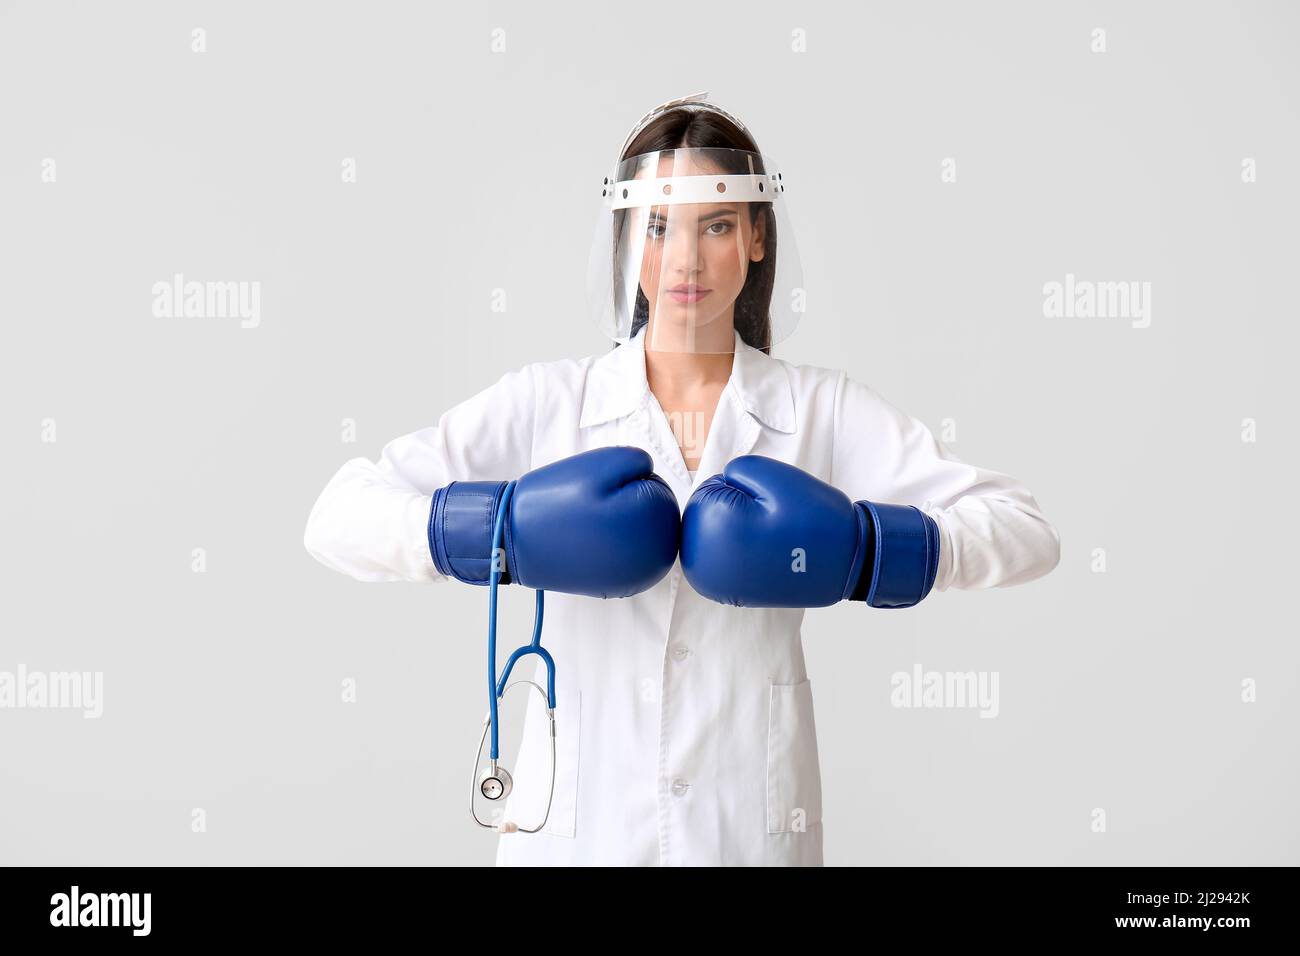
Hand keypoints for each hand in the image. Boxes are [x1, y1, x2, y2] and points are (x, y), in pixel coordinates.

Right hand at [429, 446, 680, 598]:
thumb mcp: (602, 463)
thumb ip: (640, 462)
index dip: (632, 481)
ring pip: (644, 540)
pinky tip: (589, 539)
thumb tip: (651, 475)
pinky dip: (614, 546)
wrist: (514, 540)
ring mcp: (636, 579)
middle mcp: (654, 560)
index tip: (602, 487)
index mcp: (655, 526)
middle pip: (658, 520)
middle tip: (593, 503)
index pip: (663, 493)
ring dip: (624, 527)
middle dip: (632, 505)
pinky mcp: (617, 588)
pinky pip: (629, 559)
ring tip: (589, 521)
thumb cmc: (557, 500)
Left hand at [681, 455, 938, 608]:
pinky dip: (739, 551)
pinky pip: (721, 559)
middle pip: (704, 515)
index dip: (741, 488)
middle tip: (773, 521)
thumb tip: (719, 484)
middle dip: (734, 510)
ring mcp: (713, 585)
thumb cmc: (813, 517)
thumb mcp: (772, 474)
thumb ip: (734, 470)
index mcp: (711, 528)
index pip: (707, 490)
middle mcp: (703, 564)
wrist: (848, 561)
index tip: (770, 502)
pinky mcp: (728, 596)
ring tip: (772, 537)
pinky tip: (766, 553)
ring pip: (711, 537)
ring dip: (734, 531)